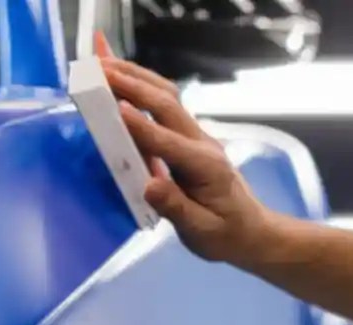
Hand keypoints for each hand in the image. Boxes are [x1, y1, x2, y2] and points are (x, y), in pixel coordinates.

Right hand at [93, 37, 275, 265]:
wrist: (251, 232)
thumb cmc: (226, 235)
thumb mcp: (201, 232)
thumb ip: (175, 208)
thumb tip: (148, 186)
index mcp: (204, 166)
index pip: (168, 141)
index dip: (140, 125)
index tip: (115, 106)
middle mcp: (201, 143)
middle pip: (167, 104)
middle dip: (134, 84)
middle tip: (101, 69)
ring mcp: (196, 137)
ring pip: (167, 97)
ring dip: (138, 77)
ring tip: (106, 62)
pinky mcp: (188, 139)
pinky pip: (165, 107)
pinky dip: (142, 88)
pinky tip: (123, 80)